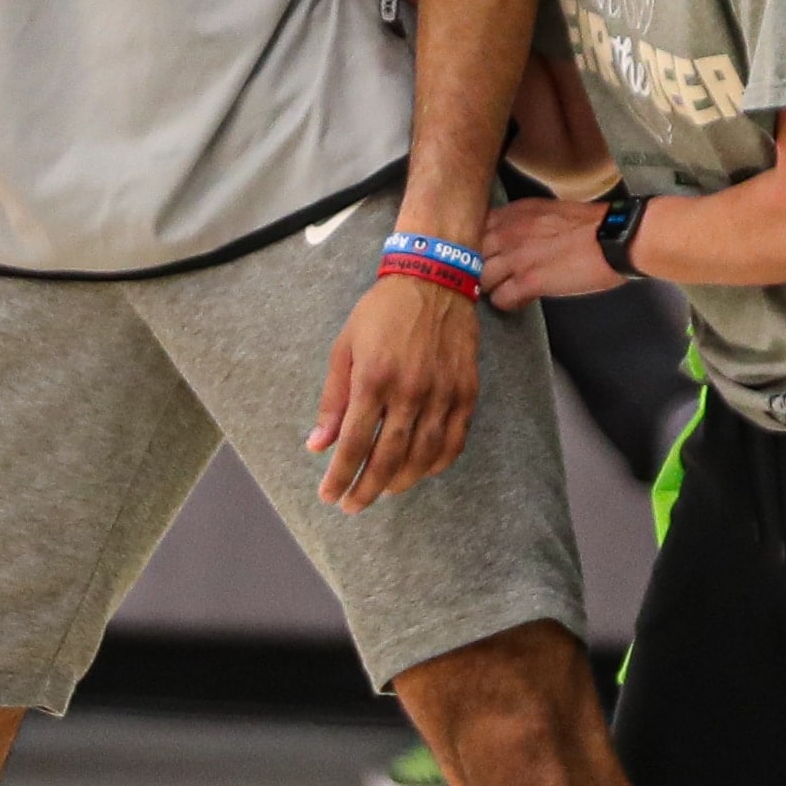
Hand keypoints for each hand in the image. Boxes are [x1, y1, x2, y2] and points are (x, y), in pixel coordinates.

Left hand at [308, 271, 478, 511]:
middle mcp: (410, 390)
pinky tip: (422, 471)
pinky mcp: (466, 391)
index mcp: (373, 379)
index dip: (341, 475)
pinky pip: (454, 440)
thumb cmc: (381, 312)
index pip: (355, 443)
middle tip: (352, 506)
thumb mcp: (345, 348)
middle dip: (367, 489)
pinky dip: (437, 463)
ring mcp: (442, 393)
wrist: (433, 279)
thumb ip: (333, 399)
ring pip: (423, 456)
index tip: (329, 496)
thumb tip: (318, 444)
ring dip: (400, 481)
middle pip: (388, 458)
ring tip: (383, 490)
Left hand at [481, 195, 621, 308]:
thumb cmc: (592, 225)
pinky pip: (500, 299)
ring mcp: (516, 257)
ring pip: (480, 279)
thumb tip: (514, 239)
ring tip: (508, 290)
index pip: (473, 230)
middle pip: (470, 256)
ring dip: (492, 288)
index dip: (477, 247)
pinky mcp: (529, 281)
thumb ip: (524, 222)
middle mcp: (508, 231)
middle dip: (478, 268)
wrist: (615, 237)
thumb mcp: (548, 211)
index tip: (485, 257)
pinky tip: (522, 301)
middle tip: (492, 278)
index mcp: (514, 212)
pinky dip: (508, 304)